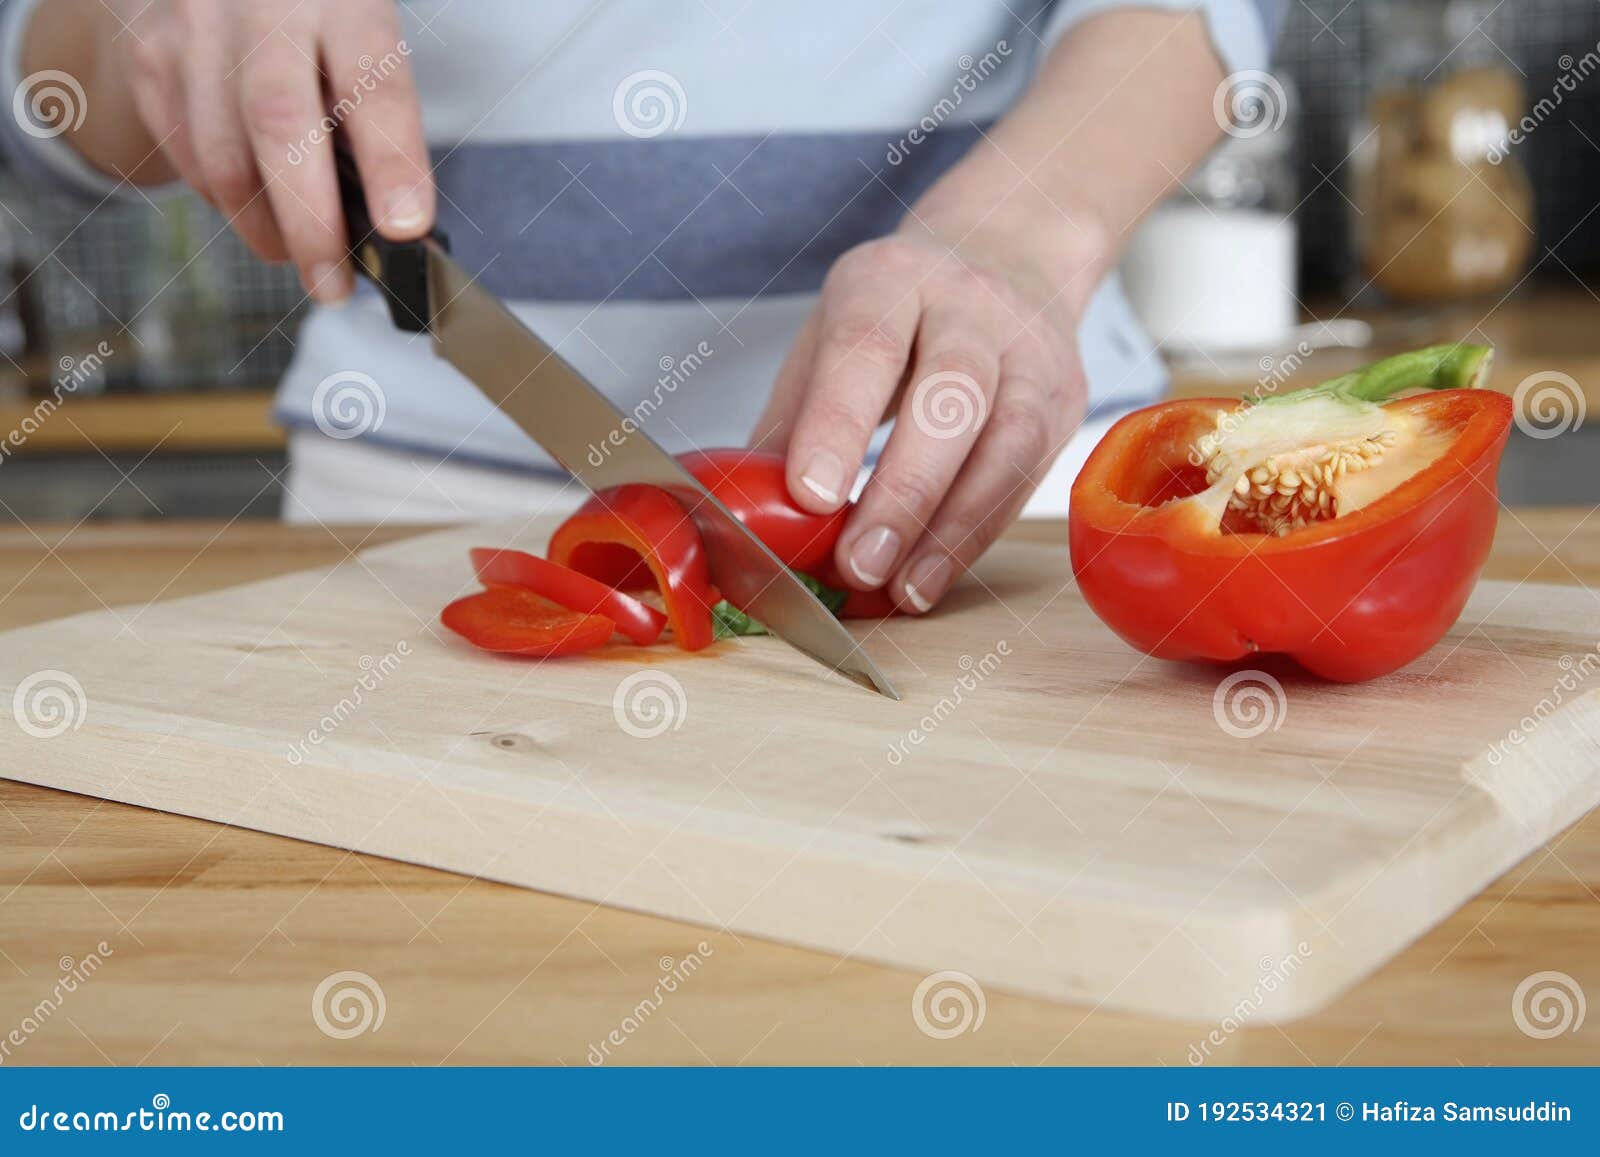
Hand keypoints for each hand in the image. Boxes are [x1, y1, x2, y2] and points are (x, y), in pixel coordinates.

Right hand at [83, 0, 432, 299]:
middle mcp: (263, 5)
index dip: (391, 164)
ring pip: (223, 157)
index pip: (373, 87)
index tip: (404, 229)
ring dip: (266, 228)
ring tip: (300, 256)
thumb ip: (375, 116)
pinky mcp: (152, 60)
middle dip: (311, 225)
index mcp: (341, 0)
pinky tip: (255, 204)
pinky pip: (189, 158)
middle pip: (280, 126)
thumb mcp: (364, 45)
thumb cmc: (317, 27)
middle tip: (334, 285)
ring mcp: (196, 29)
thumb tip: (392, 226)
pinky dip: (227, 201)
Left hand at [752, 221, 1095, 612]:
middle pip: (950, 395)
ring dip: (952, 529)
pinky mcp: (1065, 399)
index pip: (866, 347)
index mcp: (891, 278)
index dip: (837, 424)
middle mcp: (970, 304)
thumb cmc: (897, 313)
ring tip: (903, 590)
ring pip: (1007, 442)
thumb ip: (791, 420)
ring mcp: (1029, 350)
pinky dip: (979, 534)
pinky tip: (934, 575)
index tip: (808, 496)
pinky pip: (1027, 474)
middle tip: (858, 563)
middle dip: (904, 491)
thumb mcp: (829, 336)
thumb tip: (744, 512)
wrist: (1006, 252)